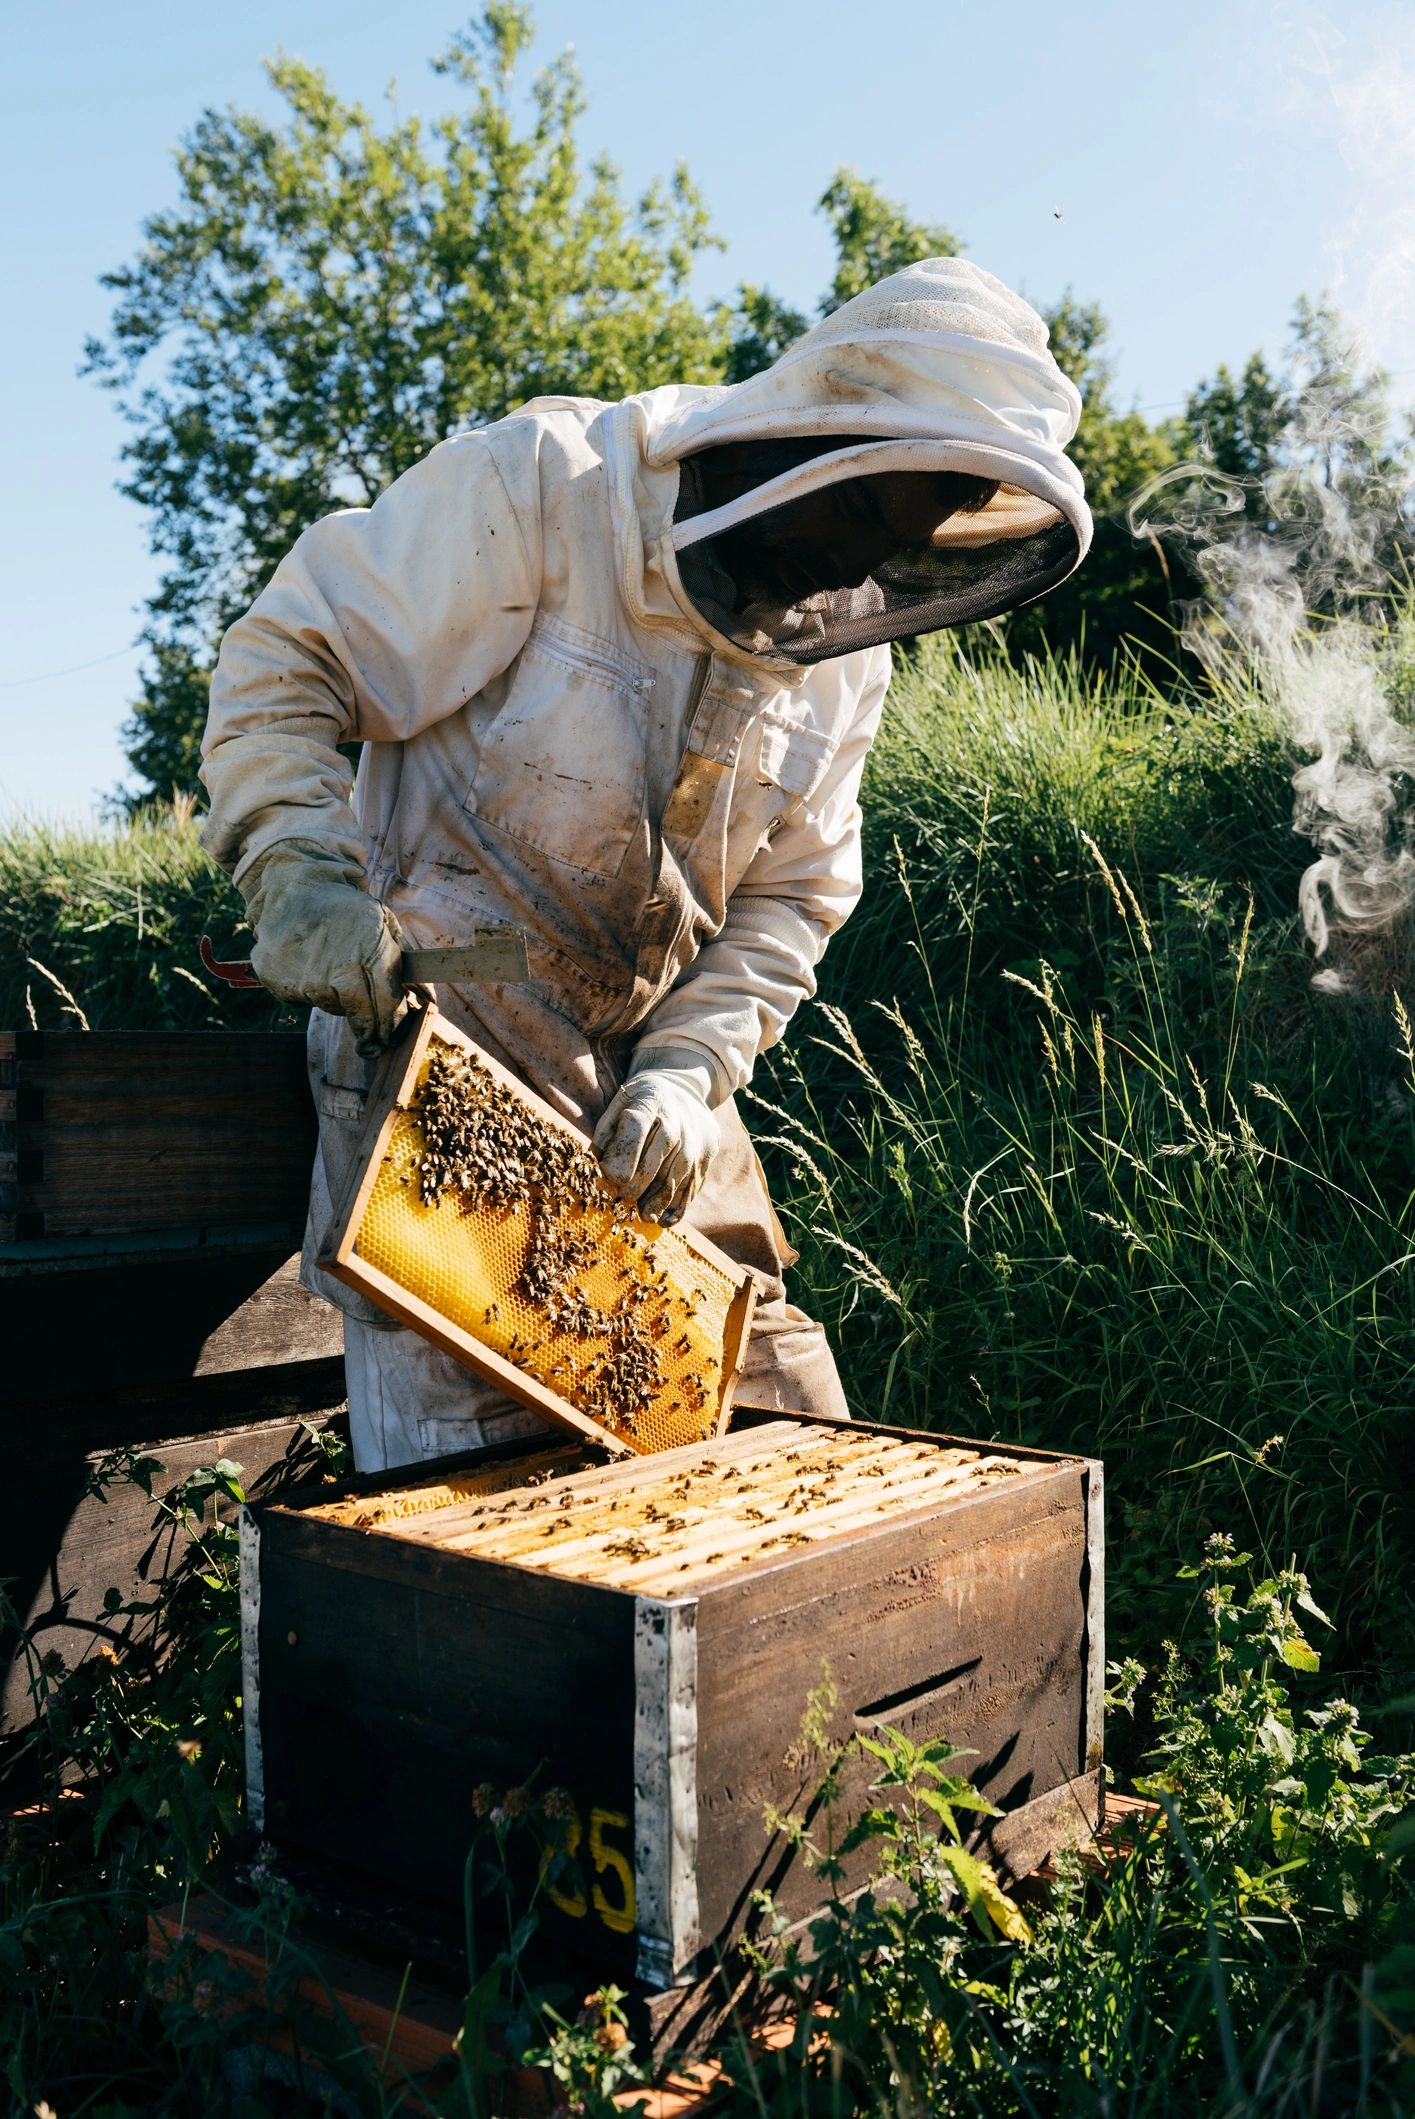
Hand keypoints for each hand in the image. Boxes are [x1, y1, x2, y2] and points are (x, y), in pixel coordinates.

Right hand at [243, 845, 408, 1056]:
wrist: (292, 890)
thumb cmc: (346, 909)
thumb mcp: (384, 924)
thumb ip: (405, 963)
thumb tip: (429, 999)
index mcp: (369, 950)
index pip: (386, 1003)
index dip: (391, 1025)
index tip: (391, 1037)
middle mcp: (337, 967)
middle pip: (361, 1017)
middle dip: (370, 1032)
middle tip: (372, 1041)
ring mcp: (305, 977)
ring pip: (332, 1007)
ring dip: (339, 1000)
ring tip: (333, 969)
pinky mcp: (280, 983)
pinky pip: (305, 1000)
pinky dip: (311, 991)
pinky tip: (310, 966)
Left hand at [592, 1049, 721, 1225]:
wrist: (682, 1087)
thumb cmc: (640, 1102)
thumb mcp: (618, 1105)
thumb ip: (606, 1134)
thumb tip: (597, 1168)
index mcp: (649, 1102)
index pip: (636, 1130)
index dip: (623, 1158)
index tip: (611, 1178)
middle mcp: (677, 1117)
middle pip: (658, 1157)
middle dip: (638, 1184)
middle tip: (624, 1200)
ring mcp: (697, 1135)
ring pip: (678, 1174)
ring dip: (660, 1200)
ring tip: (645, 1216)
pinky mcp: (709, 1149)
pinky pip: (695, 1182)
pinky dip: (680, 1204)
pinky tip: (665, 1219)